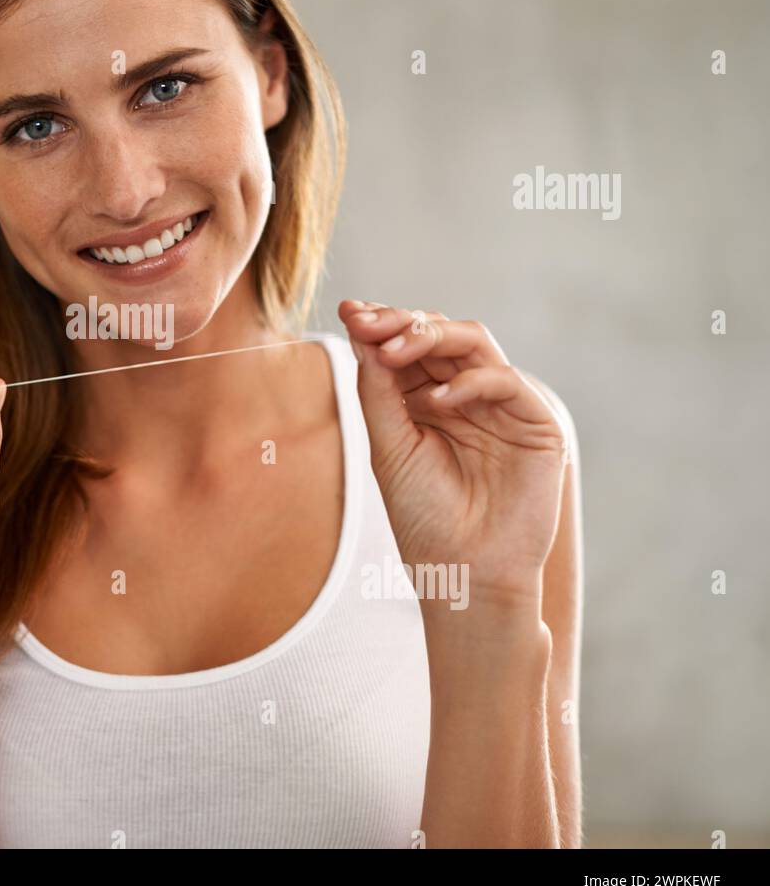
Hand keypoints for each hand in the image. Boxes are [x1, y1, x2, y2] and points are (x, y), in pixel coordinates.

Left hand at [338, 301, 568, 606]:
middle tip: (368, 323)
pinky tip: (437, 401)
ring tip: (395, 349)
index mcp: (428, 400)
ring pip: (472, 342)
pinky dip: (469, 382)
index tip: (349, 311)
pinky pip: (504, 380)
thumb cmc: (424, 517)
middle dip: (401, 323)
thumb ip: (378, 390)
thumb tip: (363, 332)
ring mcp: (501, 405)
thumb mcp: (389, 446)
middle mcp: (465, 396)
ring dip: (430, 336)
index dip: (380, 325)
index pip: (406, 346)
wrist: (465, 574)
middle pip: (438, 335)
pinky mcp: (537, 423)